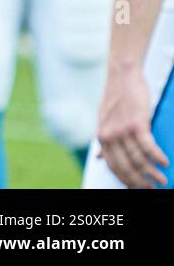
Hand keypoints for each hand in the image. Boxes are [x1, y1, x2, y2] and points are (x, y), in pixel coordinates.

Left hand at [96, 64, 168, 187]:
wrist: (122, 76)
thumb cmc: (117, 99)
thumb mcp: (104, 121)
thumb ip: (104, 141)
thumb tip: (99, 159)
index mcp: (102, 137)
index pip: (113, 166)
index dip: (125, 180)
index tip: (135, 189)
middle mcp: (109, 136)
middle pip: (126, 168)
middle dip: (140, 182)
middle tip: (152, 190)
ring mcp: (121, 130)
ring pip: (139, 160)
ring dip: (153, 173)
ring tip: (162, 180)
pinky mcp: (135, 123)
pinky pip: (148, 147)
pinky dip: (158, 157)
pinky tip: (165, 163)